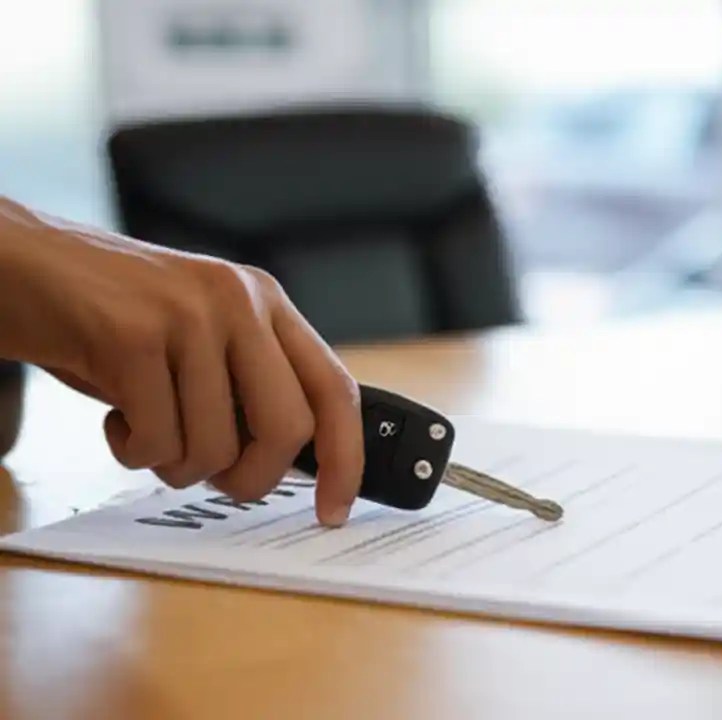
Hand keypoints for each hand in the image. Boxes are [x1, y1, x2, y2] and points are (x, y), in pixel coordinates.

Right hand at [0, 198, 362, 525]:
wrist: (18, 268)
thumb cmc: (107, 320)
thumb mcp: (198, 340)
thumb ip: (248, 385)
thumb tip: (295, 462)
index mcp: (265, 302)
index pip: (334, 389)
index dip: (346, 458)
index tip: (335, 509)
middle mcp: (239, 301)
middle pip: (288, 429)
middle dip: (251, 478)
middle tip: (215, 478)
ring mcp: (189, 315)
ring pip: (214, 446)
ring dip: (174, 464)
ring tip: (145, 427)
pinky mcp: (132, 336)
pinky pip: (155, 439)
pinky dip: (131, 450)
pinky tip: (114, 414)